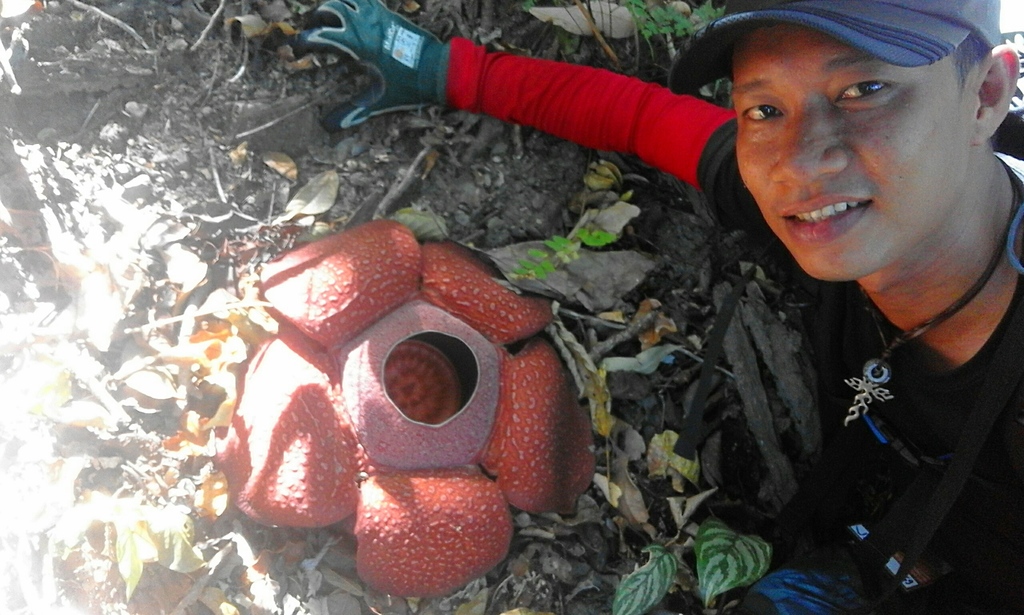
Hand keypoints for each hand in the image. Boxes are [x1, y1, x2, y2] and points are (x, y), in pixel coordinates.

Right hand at [293, 0, 449, 128]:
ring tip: (331, 21)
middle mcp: (364, 24)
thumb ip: (352, 111)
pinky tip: (353, 15)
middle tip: (314, 33)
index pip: (320, 36)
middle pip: (329, 9)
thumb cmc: (408, 86)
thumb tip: (327, 127)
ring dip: (335, 7)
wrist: (438, 70)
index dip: (303, 41)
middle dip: (317, 19)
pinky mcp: (389, 14)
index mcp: (357, 44)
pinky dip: (354, 4)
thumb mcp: (378, 100)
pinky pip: (366, 1)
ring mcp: (377, 16)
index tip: (296, 50)